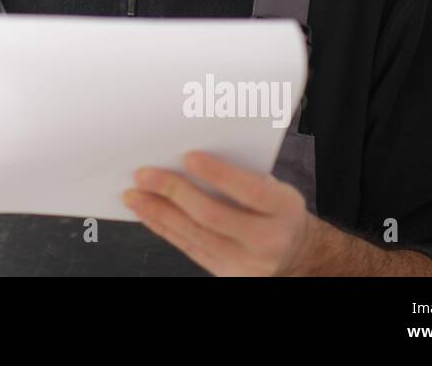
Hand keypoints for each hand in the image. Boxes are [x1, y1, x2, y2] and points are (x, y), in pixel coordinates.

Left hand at [122, 150, 319, 275]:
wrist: (297, 253)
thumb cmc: (275, 209)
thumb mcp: (274, 187)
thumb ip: (242, 173)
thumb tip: (188, 156)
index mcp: (285, 209)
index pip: (250, 190)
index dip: (218, 174)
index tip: (188, 156)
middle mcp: (268, 240)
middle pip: (213, 216)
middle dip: (174, 192)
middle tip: (144, 174)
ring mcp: (247, 263)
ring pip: (194, 235)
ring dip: (158, 212)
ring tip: (134, 194)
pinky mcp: (227, 274)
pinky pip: (189, 249)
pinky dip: (164, 228)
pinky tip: (147, 213)